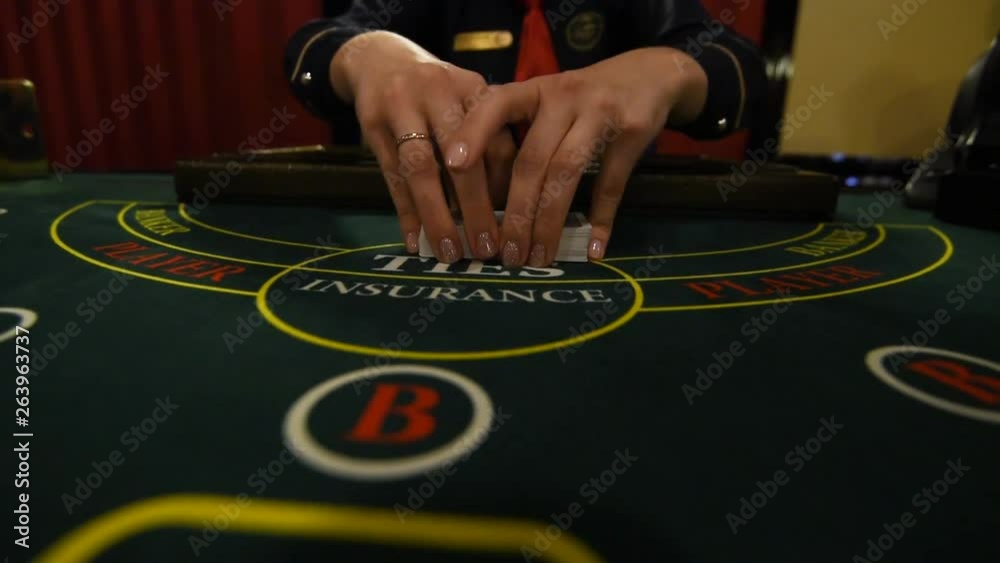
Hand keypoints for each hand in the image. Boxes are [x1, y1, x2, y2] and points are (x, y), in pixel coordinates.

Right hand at [331, 31, 515, 261]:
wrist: (379, 58)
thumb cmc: (435, 92)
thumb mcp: (464, 102)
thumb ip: (485, 142)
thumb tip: (506, 209)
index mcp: (473, 89)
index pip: (497, 143)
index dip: (507, 189)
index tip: (514, 227)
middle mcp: (439, 93)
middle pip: (463, 156)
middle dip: (477, 208)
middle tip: (487, 249)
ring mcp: (402, 106)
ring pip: (422, 168)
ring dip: (437, 215)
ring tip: (450, 252)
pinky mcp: (372, 123)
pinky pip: (391, 175)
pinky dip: (405, 211)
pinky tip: (414, 239)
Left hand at [444, 47, 707, 265]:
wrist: (651, 73)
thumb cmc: (585, 97)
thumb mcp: (549, 100)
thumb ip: (518, 130)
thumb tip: (476, 190)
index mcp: (536, 90)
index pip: (497, 104)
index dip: (473, 132)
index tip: (452, 166)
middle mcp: (564, 98)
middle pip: (532, 159)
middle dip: (516, 212)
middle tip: (505, 254)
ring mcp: (600, 113)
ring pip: (567, 173)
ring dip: (549, 221)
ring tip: (539, 258)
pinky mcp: (633, 132)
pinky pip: (612, 182)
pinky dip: (602, 218)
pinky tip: (594, 248)